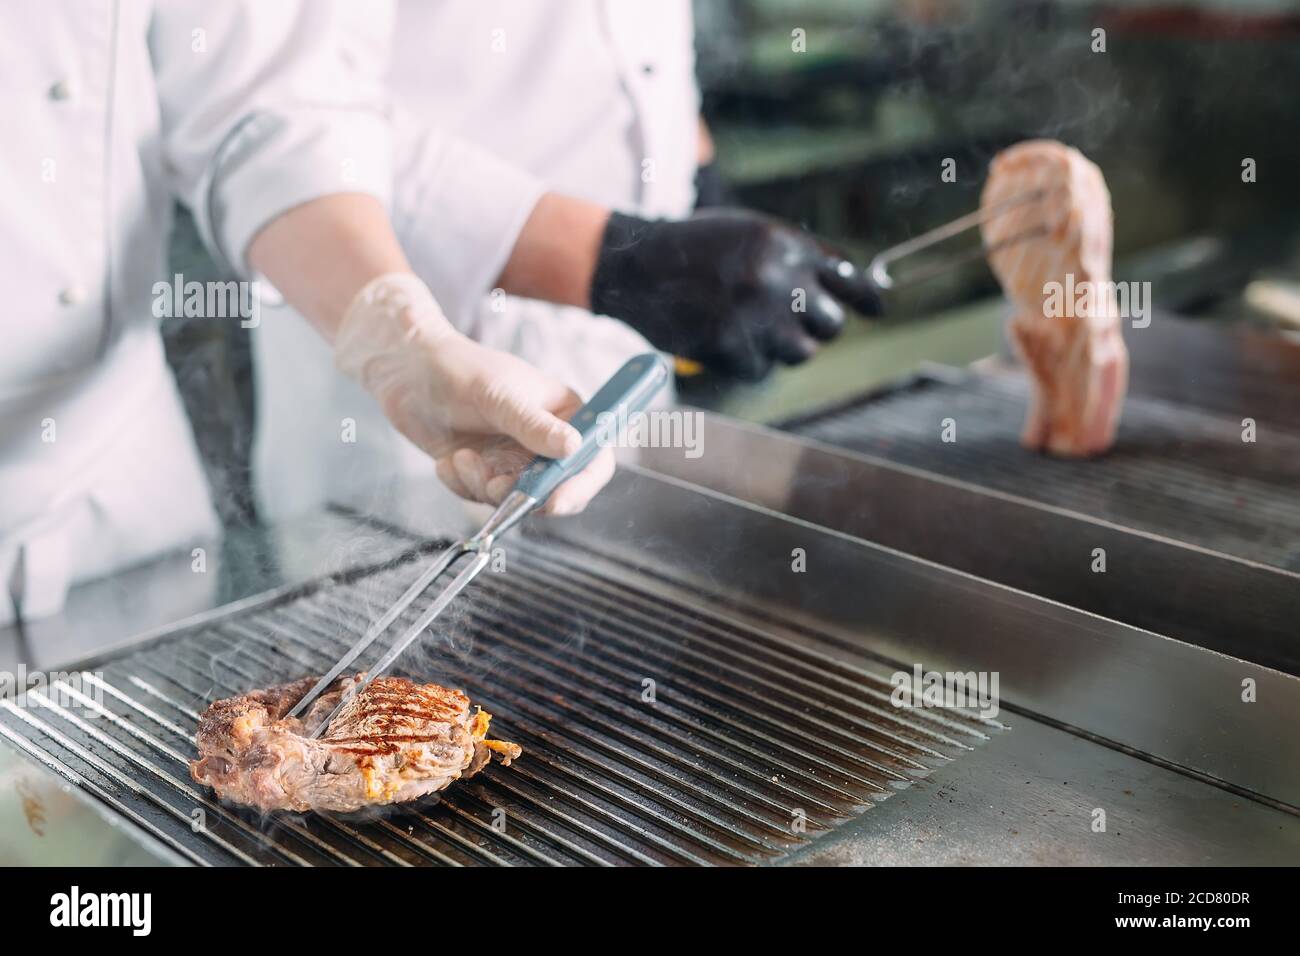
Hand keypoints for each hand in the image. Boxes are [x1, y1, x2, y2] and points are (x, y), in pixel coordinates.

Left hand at [335, 274, 614, 514]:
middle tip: (493, 483)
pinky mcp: (485, 471)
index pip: (592, 459)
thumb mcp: (499, 396)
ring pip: (515, 499)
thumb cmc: (458, 369)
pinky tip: (449, 459)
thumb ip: (534, 426)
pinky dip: (463, 484)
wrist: (406, 372)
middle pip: (556, 489)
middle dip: (522, 493)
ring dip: (483, 486)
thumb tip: (573, 447)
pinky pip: (482, 497)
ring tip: (461, 458)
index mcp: (565, 414)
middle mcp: (545, 440)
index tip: (554, 501)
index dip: (580, 485)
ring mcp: (514, 458)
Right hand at [590, 208, 881, 379]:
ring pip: (802, 352)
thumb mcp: (751, 234)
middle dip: (818, 326)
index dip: (866, 298)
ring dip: (783, 347)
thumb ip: (794, 257)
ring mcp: (754, 316)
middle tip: (792, 322)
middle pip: (832, 323)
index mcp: (785, 245)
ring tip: (751, 329)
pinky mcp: (730, 347)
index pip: (848, 277)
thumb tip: (841, 288)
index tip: (877, 310)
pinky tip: (722, 338)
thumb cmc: (695, 248)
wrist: (636, 265)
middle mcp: (776, 279)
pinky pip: (761, 369)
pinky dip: (746, 360)